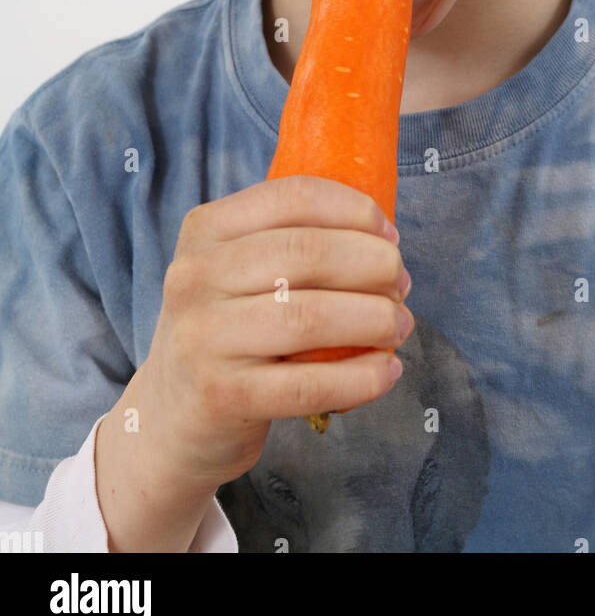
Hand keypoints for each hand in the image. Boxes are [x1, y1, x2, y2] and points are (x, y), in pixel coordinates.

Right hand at [139, 172, 412, 490]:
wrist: (171, 417)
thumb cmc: (228, 330)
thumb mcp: (236, 270)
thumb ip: (290, 241)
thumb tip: (384, 237)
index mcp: (205, 229)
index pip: (293, 197)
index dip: (355, 210)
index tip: (389, 235)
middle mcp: (195, 277)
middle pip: (307, 253)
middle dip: (374, 264)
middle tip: (402, 284)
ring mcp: (203, 337)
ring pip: (310, 317)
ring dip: (375, 319)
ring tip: (400, 326)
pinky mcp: (220, 396)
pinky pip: (307, 384)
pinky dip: (360, 377)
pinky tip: (386, 371)